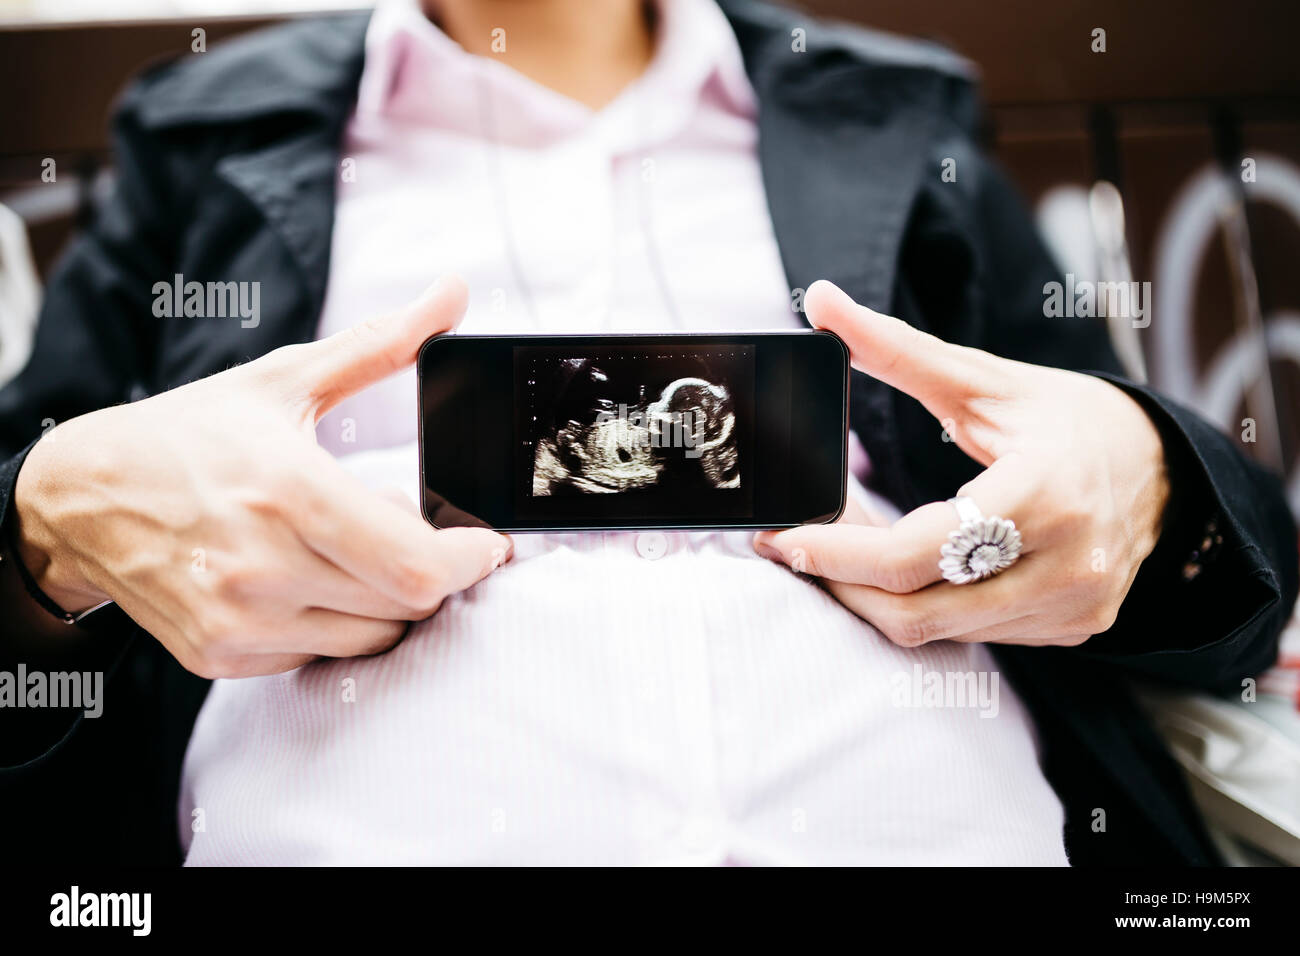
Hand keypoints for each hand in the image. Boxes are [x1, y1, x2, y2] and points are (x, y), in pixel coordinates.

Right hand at [14, 277, 509, 677]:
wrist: (80, 497)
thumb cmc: (189, 435)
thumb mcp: (284, 380)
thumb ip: (381, 345)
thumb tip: (453, 294)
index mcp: (289, 492)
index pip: (417, 565)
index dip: (469, 560)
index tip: (487, 542)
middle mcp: (263, 567)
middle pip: (405, 606)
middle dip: (431, 570)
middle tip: (411, 530)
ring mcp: (239, 620)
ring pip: (369, 638)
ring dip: (386, 599)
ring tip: (353, 547)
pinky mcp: (221, 655)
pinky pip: (318, 656)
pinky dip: (337, 621)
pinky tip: (311, 576)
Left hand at [754, 280, 1169, 647]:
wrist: (1161, 464)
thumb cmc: (1067, 416)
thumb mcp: (983, 378)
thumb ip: (896, 348)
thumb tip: (820, 300)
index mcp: (1046, 494)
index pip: (918, 551)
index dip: (837, 553)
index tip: (783, 536)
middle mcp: (1066, 563)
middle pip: (917, 609)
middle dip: (841, 583)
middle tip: (796, 546)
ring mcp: (1072, 606)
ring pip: (937, 630)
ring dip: (874, 595)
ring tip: (846, 545)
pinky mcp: (1070, 629)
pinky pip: (970, 633)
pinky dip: (922, 603)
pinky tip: (902, 565)